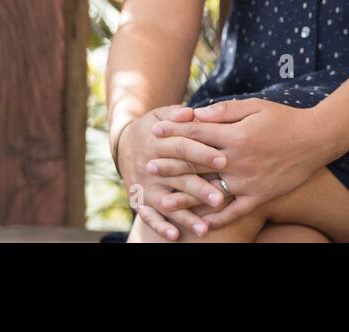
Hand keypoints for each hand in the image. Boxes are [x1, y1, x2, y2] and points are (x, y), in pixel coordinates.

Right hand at [117, 104, 231, 239]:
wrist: (124, 144)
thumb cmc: (154, 127)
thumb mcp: (161, 114)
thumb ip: (177, 114)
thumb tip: (191, 113)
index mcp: (158, 141)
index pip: (182, 148)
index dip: (202, 153)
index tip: (224, 160)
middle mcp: (150, 166)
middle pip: (177, 178)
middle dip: (199, 189)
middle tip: (220, 198)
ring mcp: (144, 185)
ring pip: (165, 202)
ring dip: (184, 216)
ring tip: (204, 229)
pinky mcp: (138, 200)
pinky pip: (147, 216)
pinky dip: (159, 226)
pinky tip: (174, 235)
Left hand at [150, 97, 326, 229]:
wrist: (316, 139)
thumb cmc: (283, 118)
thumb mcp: (254, 106)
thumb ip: (224, 111)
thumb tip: (197, 114)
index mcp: (236, 135)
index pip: (198, 132)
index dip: (174, 131)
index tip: (155, 131)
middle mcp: (239, 160)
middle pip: (198, 163)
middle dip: (171, 164)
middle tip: (149, 167)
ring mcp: (249, 181)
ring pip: (212, 191)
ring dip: (186, 197)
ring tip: (163, 202)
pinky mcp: (260, 196)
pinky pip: (236, 211)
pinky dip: (218, 219)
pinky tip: (202, 225)